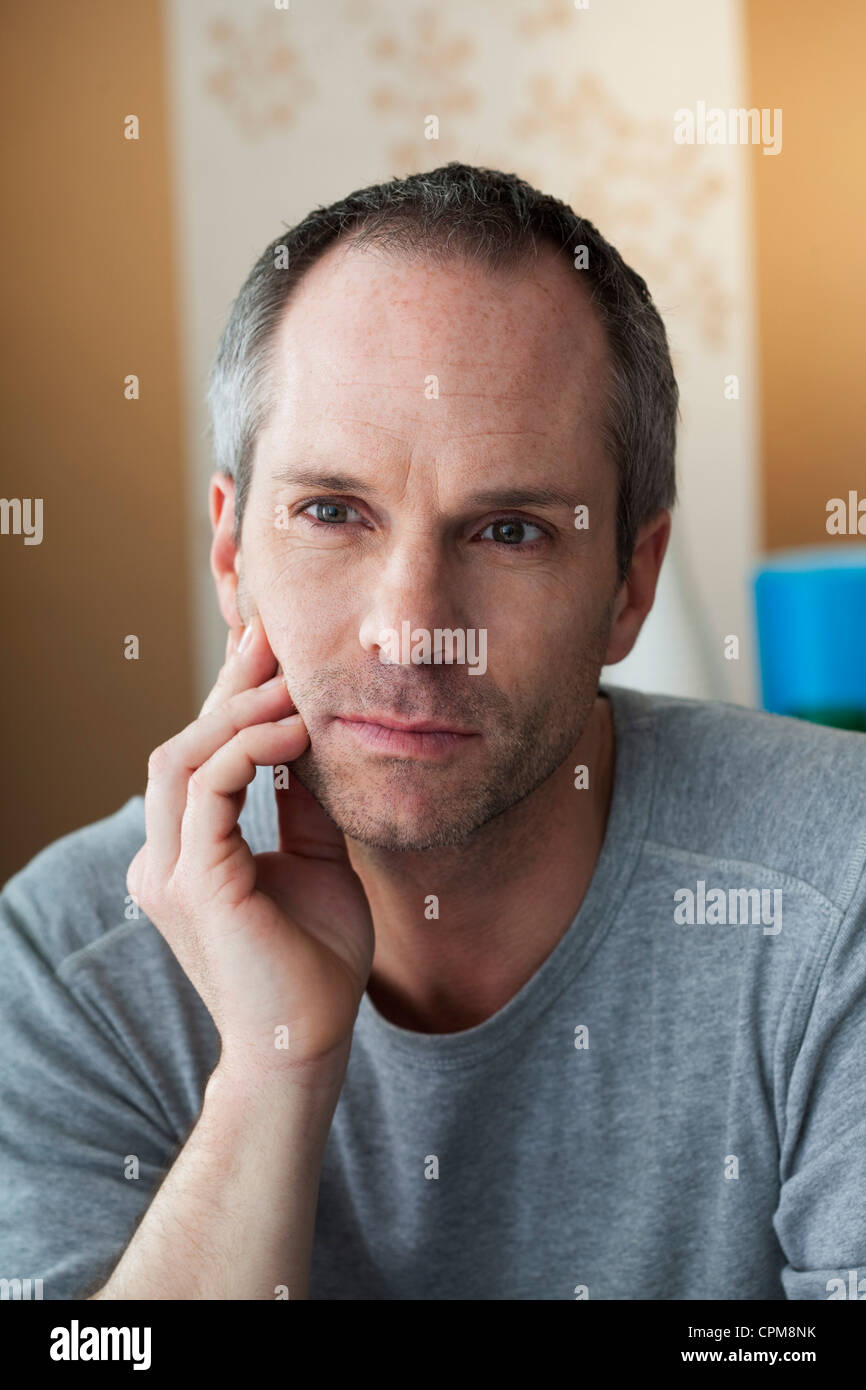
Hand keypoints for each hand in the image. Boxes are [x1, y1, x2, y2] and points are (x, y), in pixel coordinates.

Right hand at [127, 614, 374, 1079]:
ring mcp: (171, 871)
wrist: (309, 1044)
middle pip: (181, 745)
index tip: (270, 650)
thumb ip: (300, 807)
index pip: (200, 758)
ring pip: (181, 759)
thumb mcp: (316, 863)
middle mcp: (166, 858)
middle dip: (228, 686)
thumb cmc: (316, 964)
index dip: (230, 701)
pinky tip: (294, 729)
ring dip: (238, 712)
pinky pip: (208, 790)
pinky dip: (247, 750)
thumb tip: (308, 742)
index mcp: (189, 855)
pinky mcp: (194, 884)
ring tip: (294, 684)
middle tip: (274, 637)